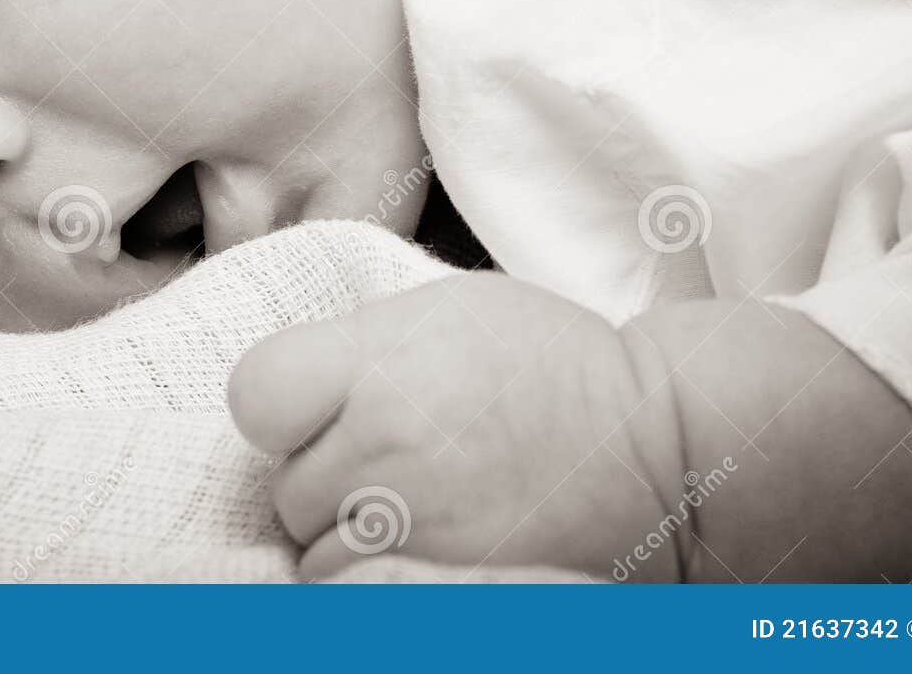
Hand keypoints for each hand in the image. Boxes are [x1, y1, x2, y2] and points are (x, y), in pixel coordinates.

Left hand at [228, 271, 684, 579]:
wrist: (655, 448)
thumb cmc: (548, 366)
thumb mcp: (441, 313)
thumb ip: (351, 350)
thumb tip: (278, 396)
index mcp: (378, 367)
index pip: (256, 396)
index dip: (280, 405)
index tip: (312, 406)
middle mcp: (383, 450)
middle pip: (283, 486)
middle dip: (324, 474)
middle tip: (395, 450)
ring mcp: (408, 530)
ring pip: (314, 554)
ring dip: (346, 535)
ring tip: (416, 498)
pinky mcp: (440, 590)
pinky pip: (357, 598)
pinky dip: (377, 580)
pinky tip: (426, 541)